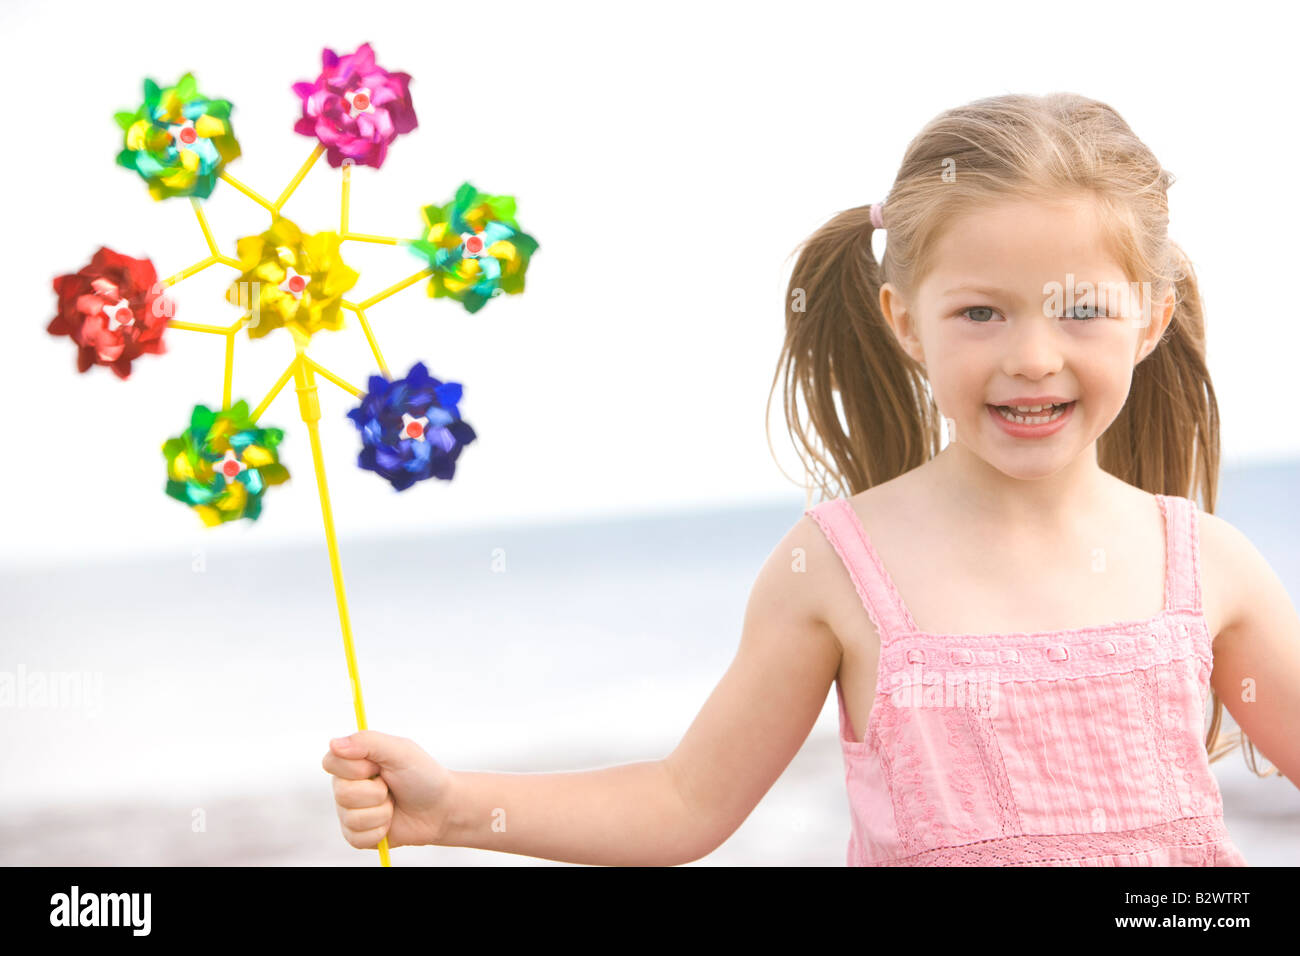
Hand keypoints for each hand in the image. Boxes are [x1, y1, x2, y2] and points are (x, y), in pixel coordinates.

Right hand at [321, 731, 454, 849]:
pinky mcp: (355, 834)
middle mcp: (346, 785)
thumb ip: (368, 742)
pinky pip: (358, 838)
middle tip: (391, 787)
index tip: (377, 767)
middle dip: (376, 792)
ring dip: (382, 812)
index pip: (330, 762)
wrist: (440, 808)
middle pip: (342, 792)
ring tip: (393, 804)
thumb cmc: (422, 776)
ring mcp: (348, 811)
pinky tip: (391, 822)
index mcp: (353, 761)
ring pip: (352, 817)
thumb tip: (333, 743)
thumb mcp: (400, 751)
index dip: (356, 768)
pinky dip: (381, 830)